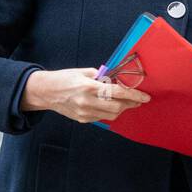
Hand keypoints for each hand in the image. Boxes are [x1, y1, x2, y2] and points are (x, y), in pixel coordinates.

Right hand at [21, 68, 151, 123]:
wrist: (46, 92)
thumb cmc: (65, 78)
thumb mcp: (84, 72)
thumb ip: (102, 77)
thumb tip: (118, 81)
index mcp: (89, 87)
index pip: (118, 93)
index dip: (134, 95)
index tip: (145, 97)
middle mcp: (88, 102)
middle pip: (118, 107)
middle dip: (131, 104)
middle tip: (138, 99)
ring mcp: (85, 113)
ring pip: (112, 115)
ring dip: (122, 109)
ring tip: (125, 102)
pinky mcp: (83, 120)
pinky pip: (102, 118)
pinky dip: (110, 112)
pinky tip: (110, 105)